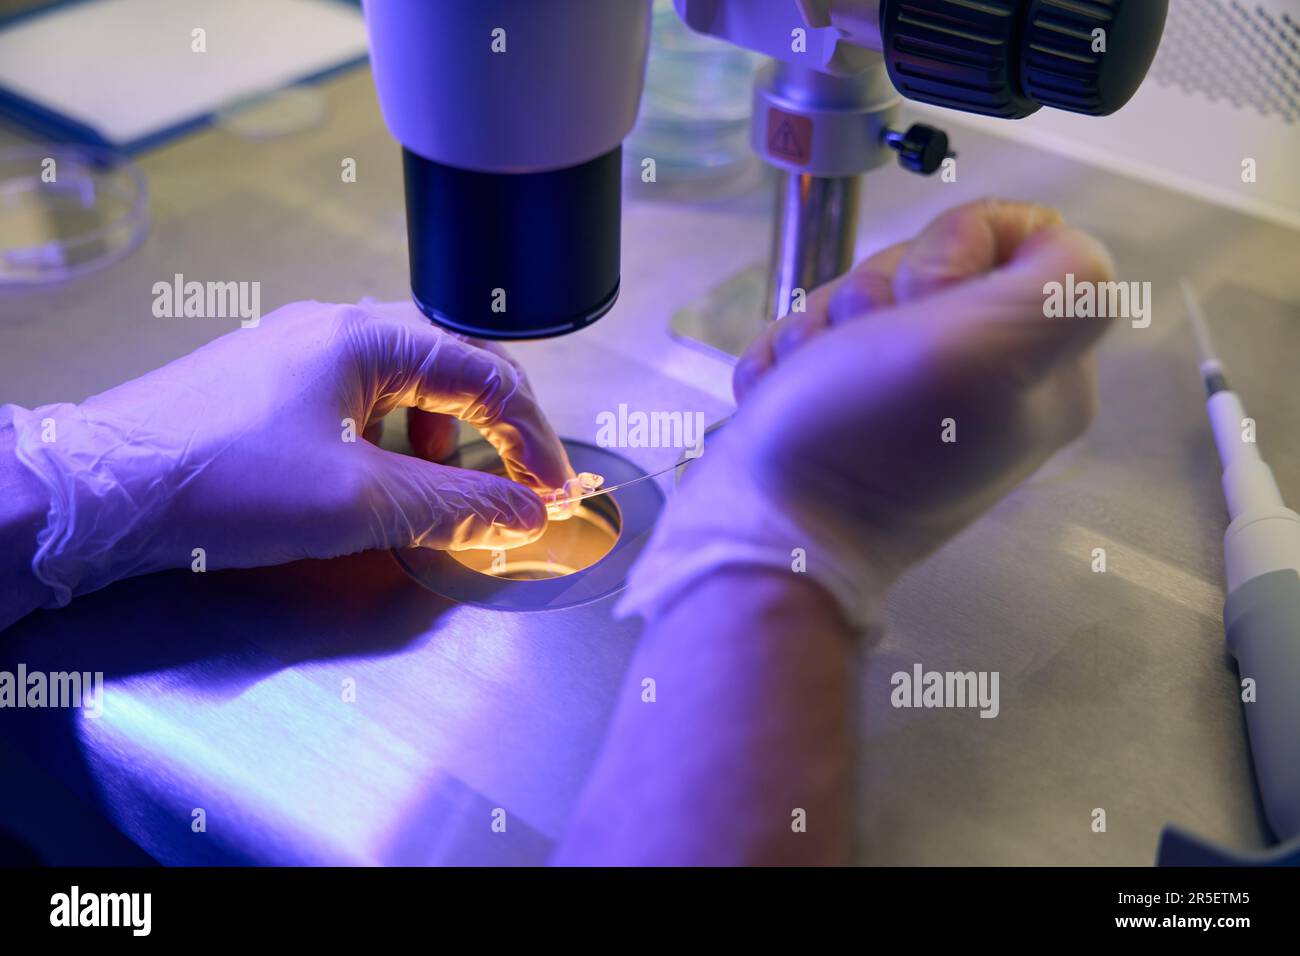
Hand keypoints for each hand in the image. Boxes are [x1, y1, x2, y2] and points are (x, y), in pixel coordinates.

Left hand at [6, 300, 574, 605]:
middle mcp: (335, 330)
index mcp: (366, 335)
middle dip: (489, 438)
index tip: (552, 491)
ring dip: (435, 448)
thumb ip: (456, 504)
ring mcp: (297, 357)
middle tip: (512, 492)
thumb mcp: (359, 500)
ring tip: (430, 500)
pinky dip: (386, 451)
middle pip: (449, 375)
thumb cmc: (222, 481)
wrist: (97, 492)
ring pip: (402, 396)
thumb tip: (523, 513)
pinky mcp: (268, 391)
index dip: (532, 438)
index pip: (484, 375)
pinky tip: (369, 489)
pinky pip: (356, 410)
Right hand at [619, 199, 1116, 626]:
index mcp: (1048, 372)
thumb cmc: (867, 441)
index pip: (1024, 236)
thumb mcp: (998, 347)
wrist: (762, 534)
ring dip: (820, 323)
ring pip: (864, 294)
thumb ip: (1070, 281)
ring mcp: (911, 398)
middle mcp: (989, 382)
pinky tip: (784, 392)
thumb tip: (1046, 244)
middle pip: (933, 259)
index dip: (955, 246)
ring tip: (811, 379)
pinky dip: (789, 355)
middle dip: (873, 291)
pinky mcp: (844, 408)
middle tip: (859, 350)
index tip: (921, 304)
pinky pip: (815, 334)